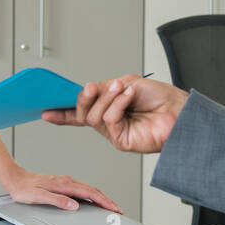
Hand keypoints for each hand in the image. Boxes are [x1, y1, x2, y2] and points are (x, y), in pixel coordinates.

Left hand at [1, 166, 123, 214]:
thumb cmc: (24, 189)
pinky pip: (82, 189)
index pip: (89, 193)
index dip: (104, 201)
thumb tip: (74, 205)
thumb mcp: (39, 197)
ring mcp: (65, 182)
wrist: (15, 179)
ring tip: (109, 206)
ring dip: (101, 198)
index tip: (113, 208)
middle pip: (93, 190)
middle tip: (118, 210)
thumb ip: (57, 201)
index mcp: (64, 184)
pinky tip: (93, 200)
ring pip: (89, 189)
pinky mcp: (63, 184)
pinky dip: (92, 195)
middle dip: (107, 200)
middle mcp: (67, 181)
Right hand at [42, 75, 187, 153]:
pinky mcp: (121, 141)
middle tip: (91, 88)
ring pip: (94, 117)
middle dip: (84, 98)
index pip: (80, 112)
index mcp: (108, 107)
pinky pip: (109, 121)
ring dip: (107, 98)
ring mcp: (114, 132)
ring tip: (122, 88)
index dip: (62, 112)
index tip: (45, 110)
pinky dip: (118, 105)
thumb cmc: (159, 97)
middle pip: (83, 113)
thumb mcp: (126, 83)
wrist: (179, 110)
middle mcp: (109, 122)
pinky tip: (128, 97)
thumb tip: (86, 91)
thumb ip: (104, 88)